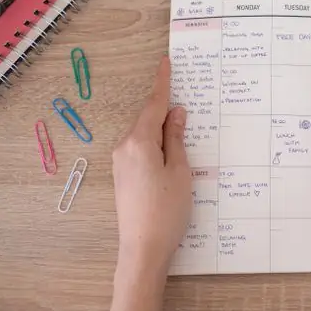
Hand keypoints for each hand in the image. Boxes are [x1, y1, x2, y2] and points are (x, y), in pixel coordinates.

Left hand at [110, 56, 190, 310]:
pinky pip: (141, 149)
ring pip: (145, 135)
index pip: (153, 105)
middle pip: (148, 119)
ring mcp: (121, 162)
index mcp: (139, 142)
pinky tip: (172, 151)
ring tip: (186, 131)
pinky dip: (156, 143)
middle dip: (166, 110)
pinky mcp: (123, 175)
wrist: (143, 248)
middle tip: (190, 102)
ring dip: (163, 129)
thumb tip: (176, 113)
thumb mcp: (180, 170)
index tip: (166, 62)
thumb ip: (176, 138)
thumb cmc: (167, 209)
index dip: (162, 83)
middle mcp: (124, 147)